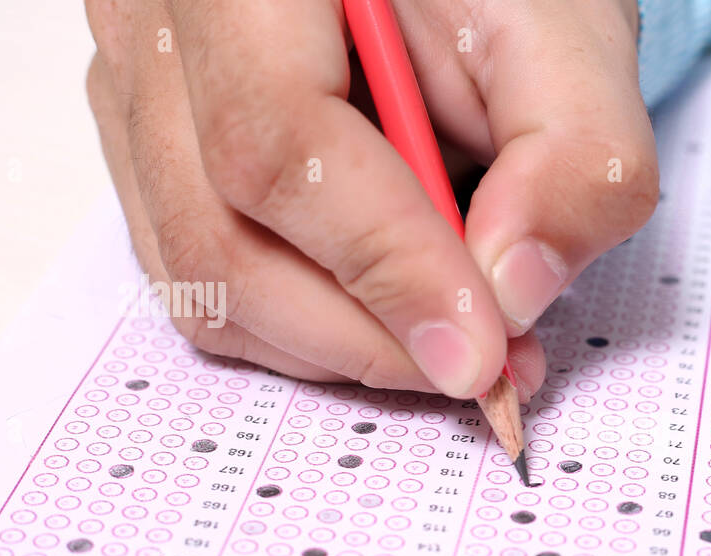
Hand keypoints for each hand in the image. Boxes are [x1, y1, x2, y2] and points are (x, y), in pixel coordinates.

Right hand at [84, 0, 657, 398]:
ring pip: (205, 282)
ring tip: (451, 339)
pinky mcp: (149, 151)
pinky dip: (307, 329)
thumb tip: (513, 294)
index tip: (480, 348)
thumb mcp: (568, 41)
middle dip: (368, 336)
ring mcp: (137, 90)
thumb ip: (572, 154)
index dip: (386, 267)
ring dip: (341, 345)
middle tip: (485, 365)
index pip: (279, 143)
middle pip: (223, 237)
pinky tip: (391, 312)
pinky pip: (202, 285)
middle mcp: (158, 25)